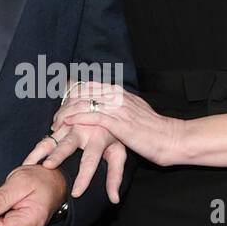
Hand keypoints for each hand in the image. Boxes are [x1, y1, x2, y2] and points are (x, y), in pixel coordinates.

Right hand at [22, 123, 127, 202]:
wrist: (105, 103)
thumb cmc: (112, 134)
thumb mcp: (118, 152)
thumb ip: (115, 176)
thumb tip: (114, 199)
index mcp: (99, 137)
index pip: (91, 161)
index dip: (84, 178)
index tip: (75, 193)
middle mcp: (83, 128)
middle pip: (68, 144)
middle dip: (57, 155)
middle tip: (48, 166)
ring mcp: (70, 121)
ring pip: (51, 138)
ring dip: (39, 151)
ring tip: (28, 164)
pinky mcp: (61, 117)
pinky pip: (47, 131)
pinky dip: (39, 143)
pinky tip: (32, 156)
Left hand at [56, 80, 186, 167]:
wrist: (170, 139)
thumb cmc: (154, 130)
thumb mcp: (136, 112)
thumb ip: (122, 107)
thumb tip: (110, 108)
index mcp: (121, 92)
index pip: (90, 86)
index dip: (73, 95)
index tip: (63, 106)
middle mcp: (118, 96)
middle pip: (83, 93)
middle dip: (66, 105)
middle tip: (55, 118)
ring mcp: (118, 108)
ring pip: (85, 103)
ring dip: (67, 113)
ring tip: (56, 123)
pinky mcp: (119, 123)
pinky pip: (93, 116)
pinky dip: (78, 118)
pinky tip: (67, 122)